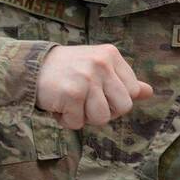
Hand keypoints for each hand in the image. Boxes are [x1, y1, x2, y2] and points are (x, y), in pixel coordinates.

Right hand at [36, 44, 152, 129]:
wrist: (31, 66)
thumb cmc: (68, 69)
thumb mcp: (98, 68)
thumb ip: (122, 80)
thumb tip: (149, 92)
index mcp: (111, 56)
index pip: (132, 93)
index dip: (115, 100)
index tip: (97, 92)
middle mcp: (102, 64)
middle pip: (122, 108)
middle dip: (103, 111)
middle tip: (84, 100)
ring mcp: (87, 78)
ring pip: (102, 118)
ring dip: (84, 117)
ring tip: (71, 102)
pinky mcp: (71, 93)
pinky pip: (77, 123)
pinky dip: (66, 120)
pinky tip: (59, 105)